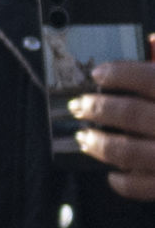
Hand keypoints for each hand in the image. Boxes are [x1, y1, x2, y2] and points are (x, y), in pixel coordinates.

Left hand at [73, 58, 154, 202]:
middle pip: (132, 115)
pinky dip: (123, 181)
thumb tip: (153, 41)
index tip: (99, 72)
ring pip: (129, 152)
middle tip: (80, 106)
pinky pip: (144, 187)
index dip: (120, 73)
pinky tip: (113, 174)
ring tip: (85, 138)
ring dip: (100, 145)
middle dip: (98, 109)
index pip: (150, 78)